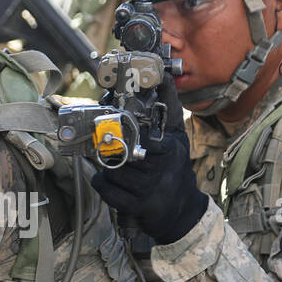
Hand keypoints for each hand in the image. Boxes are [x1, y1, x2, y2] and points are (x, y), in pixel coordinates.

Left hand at [90, 76, 208, 245]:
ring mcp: (147, 191)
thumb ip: (169, 105)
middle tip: (109, 145)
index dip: (128, 133)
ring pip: (112, 172)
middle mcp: (159, 171)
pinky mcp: (136, 207)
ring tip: (111, 162)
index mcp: (169, 150)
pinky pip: (107, 190)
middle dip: (112, 150)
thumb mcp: (176, 134)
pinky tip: (105, 178)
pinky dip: (101, 183)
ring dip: (105, 166)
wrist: (179, 207)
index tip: (119, 127)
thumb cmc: (175, 165)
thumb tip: (165, 74)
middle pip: (121, 154)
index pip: (142, 138)